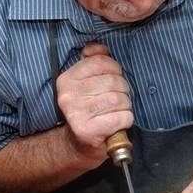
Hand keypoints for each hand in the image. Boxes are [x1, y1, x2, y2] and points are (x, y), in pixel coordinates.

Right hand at [55, 42, 133, 165]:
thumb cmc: (87, 110)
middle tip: (117, 99)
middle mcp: (68, 96)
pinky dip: (126, 120)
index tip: (113, 79)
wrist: (78, 145)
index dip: (115, 69)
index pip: (101, 62)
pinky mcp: (89, 131)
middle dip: (122, 90)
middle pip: (114, 81)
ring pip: (120, 99)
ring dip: (125, 106)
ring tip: (117, 111)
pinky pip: (122, 117)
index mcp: (66, 80)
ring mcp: (77, 114)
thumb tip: (101, 47)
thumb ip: (92, 61)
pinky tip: (118, 122)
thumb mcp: (84, 83)